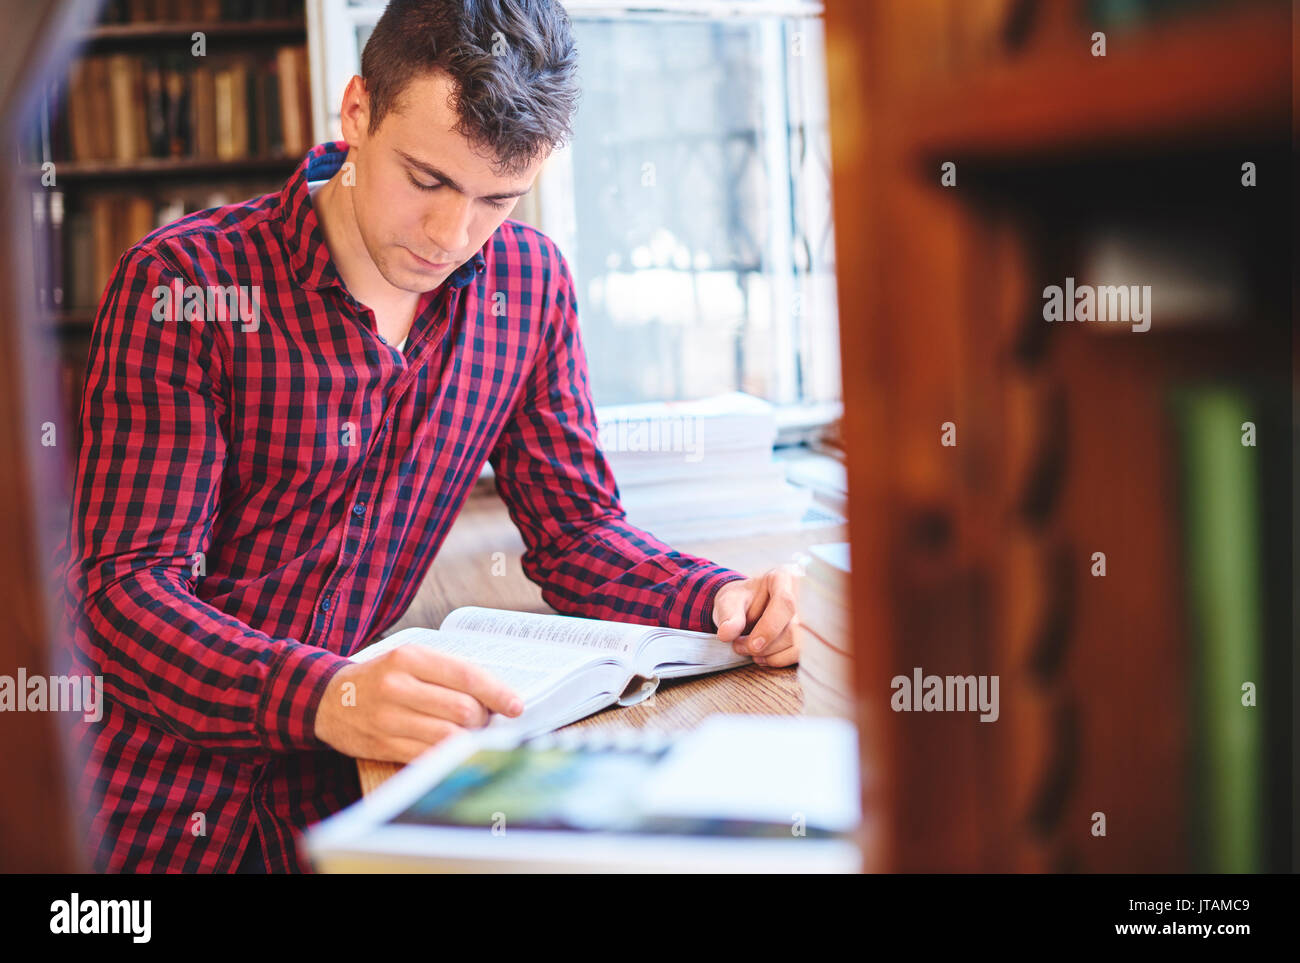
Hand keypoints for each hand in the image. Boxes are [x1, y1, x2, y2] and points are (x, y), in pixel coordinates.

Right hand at [314, 644, 523, 763]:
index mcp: (409, 658)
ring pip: (450, 737)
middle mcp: (398, 687)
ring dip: (469, 739)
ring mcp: (389, 719)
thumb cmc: (381, 678)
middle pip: (463, 709)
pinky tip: (452, 749)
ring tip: (468, 733)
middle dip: (483, 718)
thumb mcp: (410, 660)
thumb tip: (496, 696)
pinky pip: (429, 756)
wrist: (329, 700)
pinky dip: (449, 755)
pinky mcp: (384, 746)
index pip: (467, 677)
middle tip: (484, 719)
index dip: (498, 693)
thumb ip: (449, 673)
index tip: (516, 706)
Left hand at [711, 564, 802, 668]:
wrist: (748, 606)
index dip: (770, 627)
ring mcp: (810, 616)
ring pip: (799, 644)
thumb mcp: (729, 601)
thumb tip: (726, 633)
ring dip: (771, 655)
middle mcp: (803, 594)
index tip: (753, 645)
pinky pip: (800, 654)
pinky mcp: (809, 635)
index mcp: (783, 578)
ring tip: (749, 651)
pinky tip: (763, 657)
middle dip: (765, 645)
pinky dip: (779, 660)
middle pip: (794, 628)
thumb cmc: (741, 600)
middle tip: (740, 646)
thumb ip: (728, 615)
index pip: (785, 602)